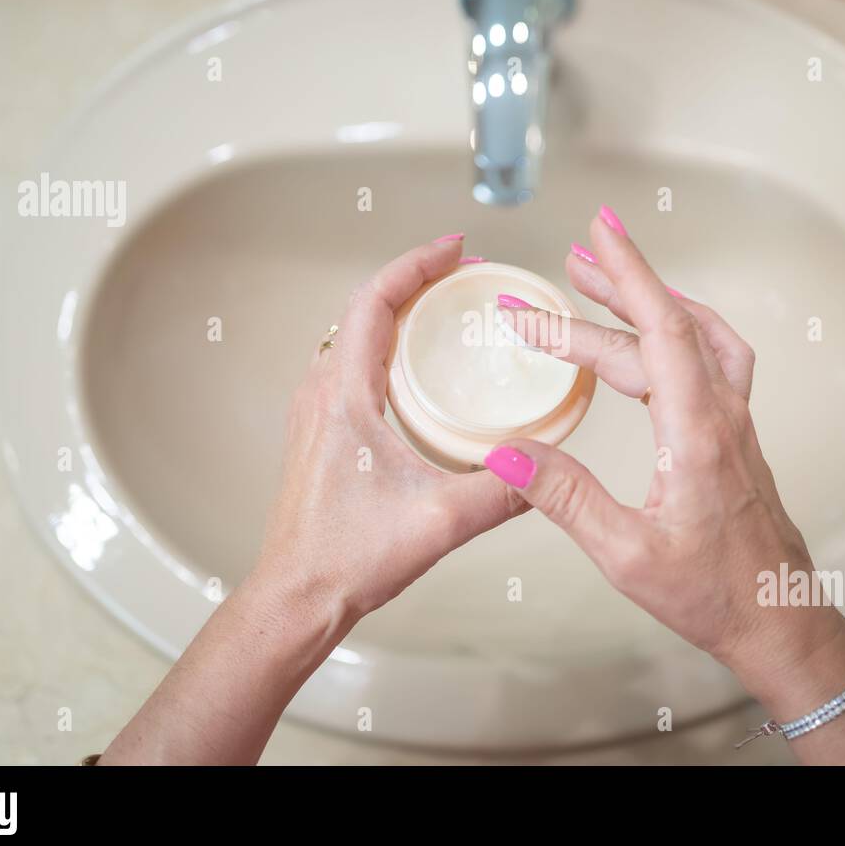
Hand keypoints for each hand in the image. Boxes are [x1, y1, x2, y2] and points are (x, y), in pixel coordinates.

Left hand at [258, 236, 527, 623]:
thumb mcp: (439, 521)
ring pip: (356, 336)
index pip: (375, 302)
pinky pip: (354, 366)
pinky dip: (388, 346)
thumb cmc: (345, 559)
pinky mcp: (322, 434)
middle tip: (466, 274)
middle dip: (417, 281)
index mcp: (343, 396)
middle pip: (366, 309)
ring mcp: (316, 413)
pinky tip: (421, 370)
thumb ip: (502, 492)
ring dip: (400, 312)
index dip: (417, 265)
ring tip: (447, 308)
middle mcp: (321, 394)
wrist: (297, 597)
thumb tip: (547, 467)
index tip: (457, 248)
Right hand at [485, 207, 844, 762]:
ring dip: (647, 303)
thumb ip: (565, 498)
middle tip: (564, 265)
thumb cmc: (714, 594)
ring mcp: (733, 422)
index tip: (600, 230)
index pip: (661, 329)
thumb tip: (506, 455)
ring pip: (692, 338)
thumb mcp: (625, 553)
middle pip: (663, 330)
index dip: (628, 274)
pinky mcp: (732, 436)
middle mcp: (721, 414)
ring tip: (597, 284)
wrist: (778, 619)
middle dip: (611, 291)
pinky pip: (708, 360)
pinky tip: (653, 336)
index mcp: (697, 432)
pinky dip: (675, 330)